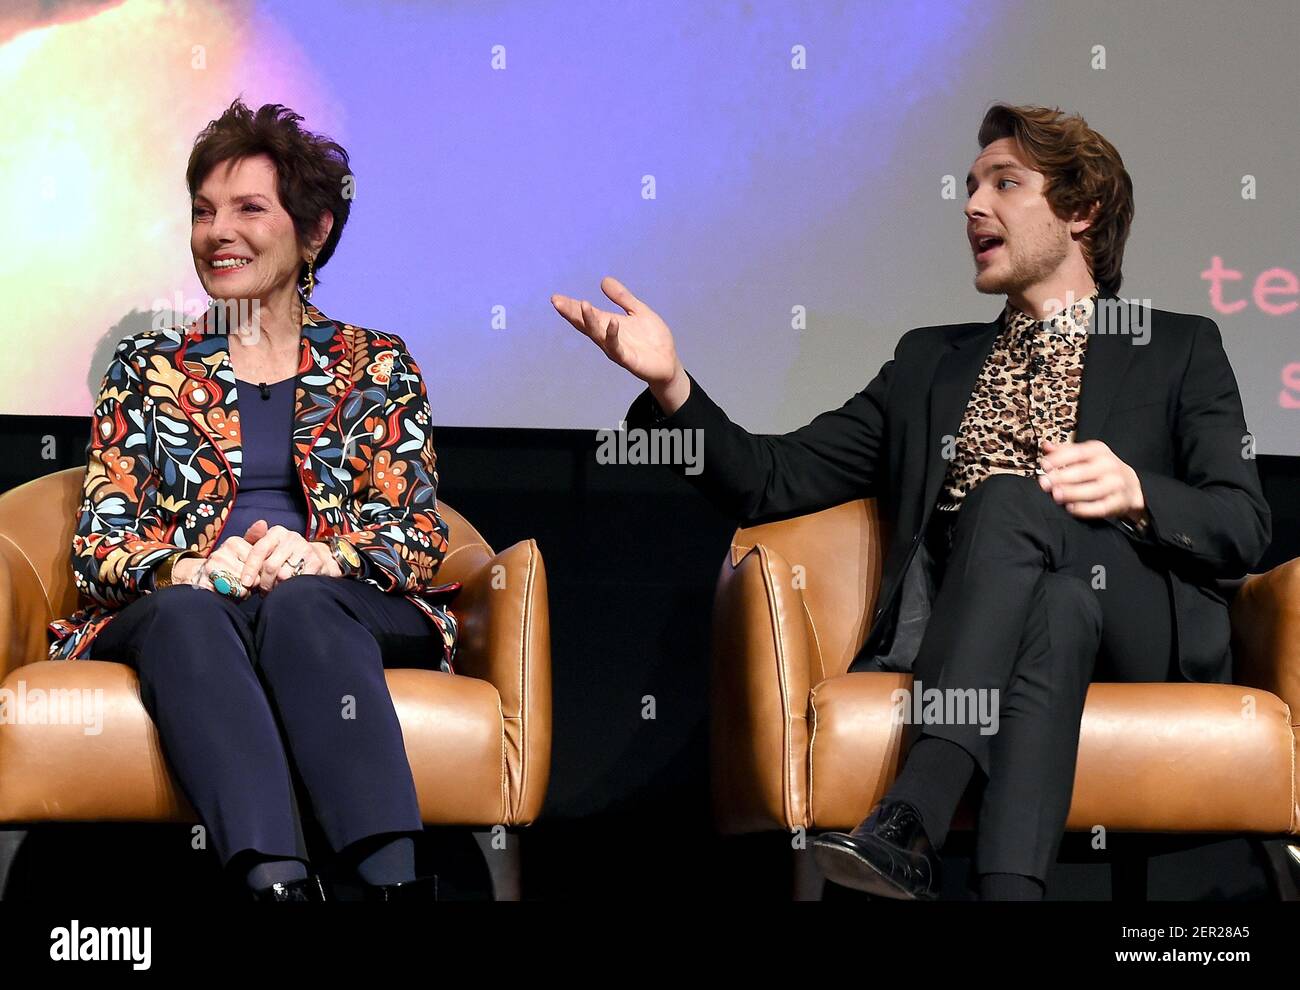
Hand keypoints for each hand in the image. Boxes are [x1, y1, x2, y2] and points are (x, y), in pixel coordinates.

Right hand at [176, 534, 257, 594]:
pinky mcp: (205, 582)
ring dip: (244, 591)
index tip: (257, 573)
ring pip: (242, 586)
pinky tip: (228, 592)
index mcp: (233, 543)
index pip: (260, 561)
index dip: (262, 572)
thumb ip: (256, 540)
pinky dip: (234, 597)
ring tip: (236, 587)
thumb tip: (263, 523)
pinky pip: (230, 593)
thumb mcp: (245, 553)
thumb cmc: (230, 567)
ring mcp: (212, 568)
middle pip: (253, 575)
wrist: (200, 579)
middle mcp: (221, 552)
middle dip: (254, 583)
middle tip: (246, 582)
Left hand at [237, 520, 336, 593]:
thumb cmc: (284, 555)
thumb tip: (232, 544)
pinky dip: (290, 588)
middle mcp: (292, 537)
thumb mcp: (268, 547)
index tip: (245, 583)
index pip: (259, 550)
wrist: (316, 557)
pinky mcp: (316, 561)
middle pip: (270, 566)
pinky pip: (298, 580)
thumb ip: (251, 546)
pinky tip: (288, 588)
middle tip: (262, 590)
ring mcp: (306, 548)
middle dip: (264, 582)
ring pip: (283, 575)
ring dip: (276, 587)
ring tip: (274, 589)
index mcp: (276, 532)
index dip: (250, 568)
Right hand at [551, 276, 689, 412]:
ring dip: (589, 320)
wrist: (668, 363)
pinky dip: (613, 335)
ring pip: (598, 334)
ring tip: (582, 304)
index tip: (556, 298)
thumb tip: (604, 280)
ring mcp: (616, 349)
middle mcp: (607, 337)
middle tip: (557, 301)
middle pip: (585, 324)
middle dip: (571, 313)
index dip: (571, 306)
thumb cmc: (652, 339)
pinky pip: (617, 347)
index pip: (586, 314)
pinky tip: (612, 322)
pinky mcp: (627, 359)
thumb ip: (622, 297)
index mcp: (608, 325)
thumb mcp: (638, 311)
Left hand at [1038, 439, 1144, 519]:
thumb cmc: (1099, 468)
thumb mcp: (1085, 454)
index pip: (1077, 452)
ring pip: (1093, 490)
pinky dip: (1085, 509)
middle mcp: (1109, 465)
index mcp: (1098, 450)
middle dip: (1062, 478)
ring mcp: (1115, 484)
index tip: (1044, 465)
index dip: (1059, 459)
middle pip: (1083, 472)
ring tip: (1055, 495)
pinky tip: (1071, 508)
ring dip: (1072, 493)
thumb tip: (1046, 446)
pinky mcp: (1118, 502)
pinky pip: (1101, 507)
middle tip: (1045, 483)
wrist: (1129, 484)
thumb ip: (1064, 451)